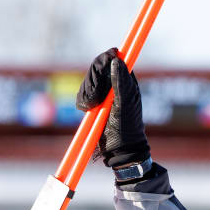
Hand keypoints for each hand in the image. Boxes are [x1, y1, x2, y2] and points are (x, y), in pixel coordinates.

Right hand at [75, 48, 149, 167]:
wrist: (120, 149)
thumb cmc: (127, 127)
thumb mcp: (125, 103)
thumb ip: (121, 81)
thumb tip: (117, 60)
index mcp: (126, 82)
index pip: (114, 60)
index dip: (106, 59)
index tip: (103, 66)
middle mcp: (114, 85)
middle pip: (97, 69)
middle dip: (93, 81)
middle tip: (95, 98)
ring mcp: (103, 94)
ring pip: (88, 81)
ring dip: (87, 92)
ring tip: (93, 107)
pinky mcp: (93, 104)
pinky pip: (82, 94)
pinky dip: (83, 100)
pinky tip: (88, 110)